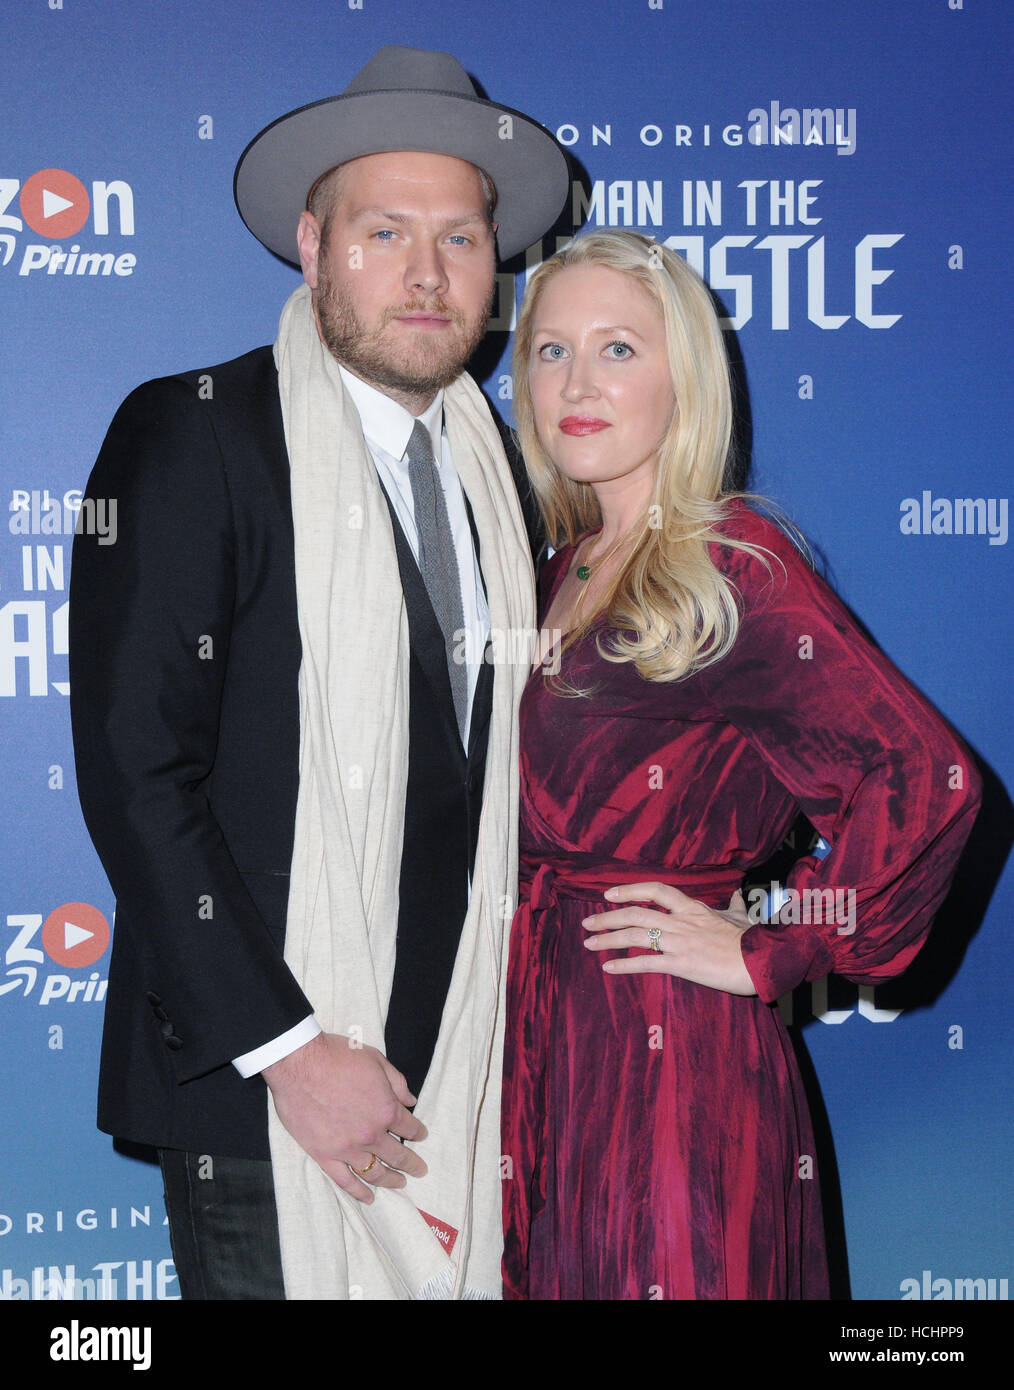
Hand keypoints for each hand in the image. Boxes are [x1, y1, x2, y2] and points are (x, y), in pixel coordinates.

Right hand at [262, 1032, 427, 1202]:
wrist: (300, 1064)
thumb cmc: (338, 1057)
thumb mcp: (376, 1060)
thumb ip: (397, 1082)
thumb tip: (411, 1100)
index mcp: (387, 1109)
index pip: (409, 1127)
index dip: (418, 1132)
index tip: (421, 1135)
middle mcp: (371, 1134)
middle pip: (397, 1154)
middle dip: (411, 1163)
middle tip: (420, 1170)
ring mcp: (347, 1148)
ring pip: (374, 1172)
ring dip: (390, 1180)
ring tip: (400, 1184)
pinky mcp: (324, 1155)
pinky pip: (345, 1181)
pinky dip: (358, 1192)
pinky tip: (369, 1197)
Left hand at [582, 884, 755, 995]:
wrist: (762, 959)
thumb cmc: (753, 939)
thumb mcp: (741, 917)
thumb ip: (734, 906)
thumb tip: (739, 895)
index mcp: (692, 908)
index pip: (656, 890)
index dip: (630, 889)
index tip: (609, 894)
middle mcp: (680, 922)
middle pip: (635, 914)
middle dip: (607, 917)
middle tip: (587, 922)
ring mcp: (679, 942)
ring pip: (635, 936)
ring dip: (608, 939)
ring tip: (588, 944)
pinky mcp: (681, 963)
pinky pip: (646, 963)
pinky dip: (624, 965)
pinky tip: (608, 968)